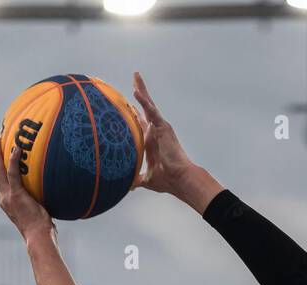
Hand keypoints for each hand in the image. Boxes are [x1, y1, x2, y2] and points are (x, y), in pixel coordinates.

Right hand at [0, 136, 53, 242]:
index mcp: (6, 202)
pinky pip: (12, 174)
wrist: (38, 238)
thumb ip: (36, 200)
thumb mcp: (35, 212)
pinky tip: (15, 149)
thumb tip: (48, 191)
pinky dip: (12, 161)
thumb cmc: (41, 229)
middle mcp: (3, 198)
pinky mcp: (16, 196)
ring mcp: (8, 197)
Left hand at [131, 71, 194, 195]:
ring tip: (135, 76)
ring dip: (141, 90)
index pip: (142, 121)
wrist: (179, 179)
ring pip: (148, 104)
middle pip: (146, 107)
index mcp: (151, 140)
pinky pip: (152, 111)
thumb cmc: (167, 180)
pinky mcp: (163, 127)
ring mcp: (159, 128)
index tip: (127, 103)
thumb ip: (138, 179)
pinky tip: (136, 91)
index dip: (134, 111)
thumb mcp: (147, 179)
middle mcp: (155, 131)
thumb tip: (128, 185)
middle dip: (140, 92)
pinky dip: (144, 101)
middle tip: (135, 77)